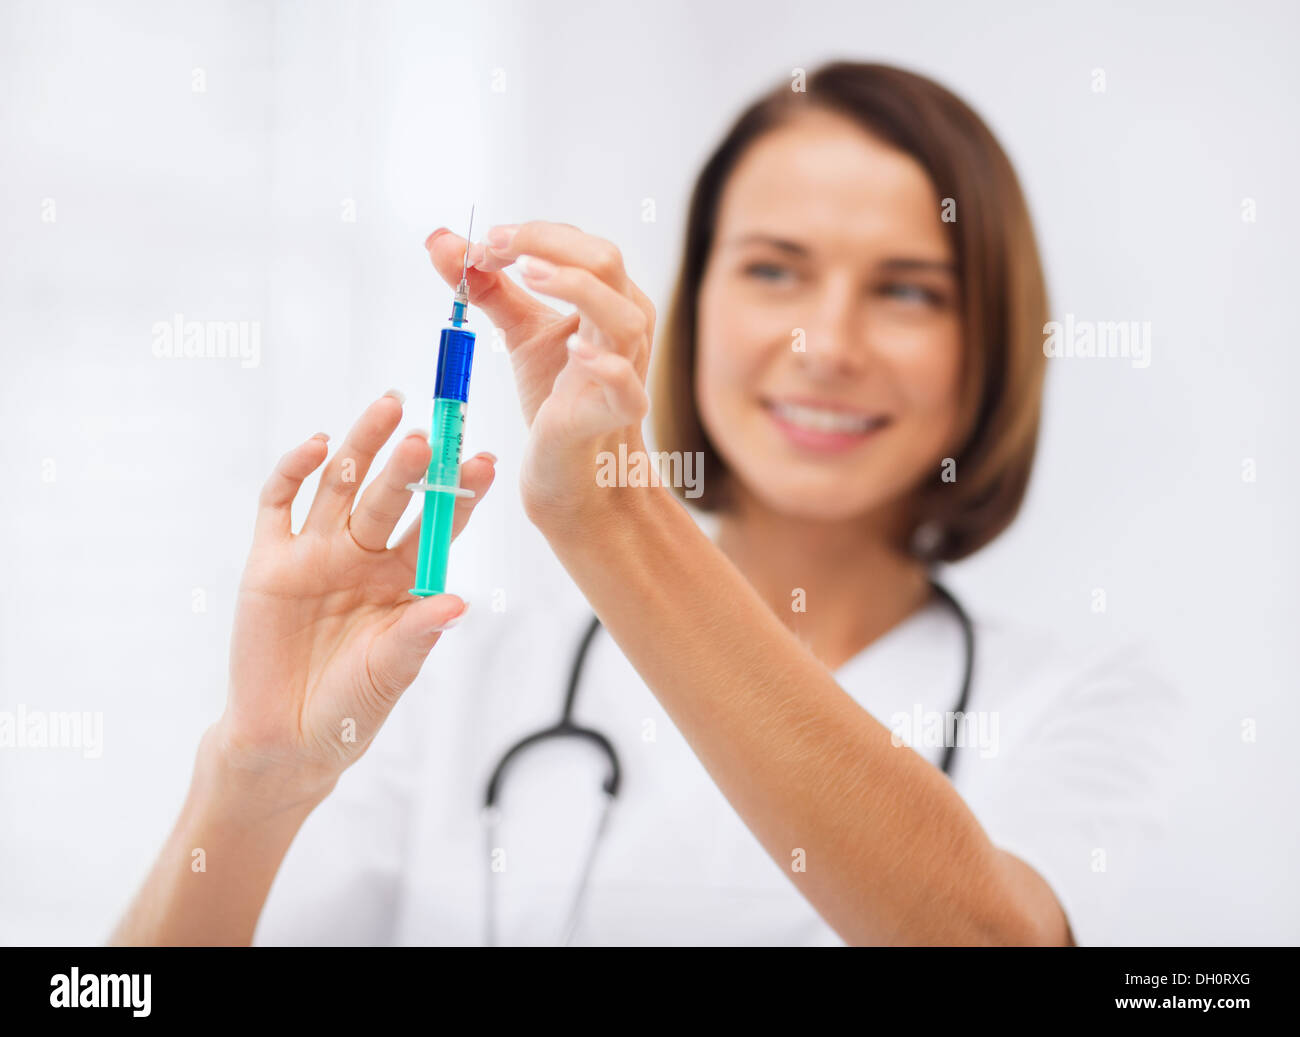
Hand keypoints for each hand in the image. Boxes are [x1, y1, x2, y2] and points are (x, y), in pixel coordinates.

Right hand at [213, 392, 495, 805]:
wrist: (288, 739)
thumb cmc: (351, 707)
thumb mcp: (390, 672)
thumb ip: (417, 635)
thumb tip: (457, 603)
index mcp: (403, 578)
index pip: (437, 523)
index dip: (460, 492)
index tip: (486, 462)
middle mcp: (364, 555)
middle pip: (390, 494)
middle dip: (410, 463)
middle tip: (429, 432)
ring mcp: (316, 552)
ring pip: (340, 485)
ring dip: (362, 446)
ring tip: (388, 409)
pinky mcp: (269, 560)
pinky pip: (280, 505)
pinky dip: (294, 471)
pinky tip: (317, 444)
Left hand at [425, 222, 653, 524]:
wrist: (569, 460)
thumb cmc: (555, 390)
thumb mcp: (520, 330)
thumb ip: (487, 286)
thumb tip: (440, 240)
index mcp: (610, 297)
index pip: (579, 246)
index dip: (530, 236)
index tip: (481, 246)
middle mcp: (627, 323)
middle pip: (604, 261)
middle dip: (545, 244)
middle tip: (492, 247)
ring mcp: (629, 367)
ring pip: (622, 315)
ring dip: (574, 286)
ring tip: (527, 273)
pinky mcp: (620, 411)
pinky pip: (622, 381)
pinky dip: (601, 362)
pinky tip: (573, 349)